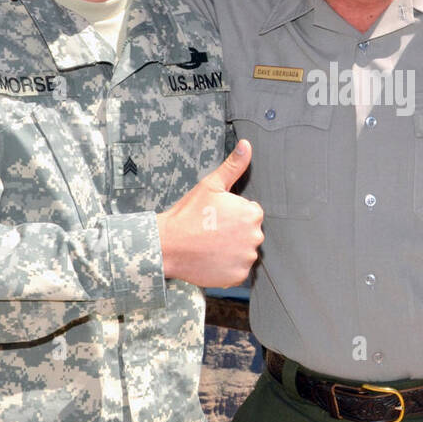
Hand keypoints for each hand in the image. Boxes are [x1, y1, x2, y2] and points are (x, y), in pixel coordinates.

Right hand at [157, 140, 264, 287]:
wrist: (168, 246)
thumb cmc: (188, 214)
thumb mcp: (210, 185)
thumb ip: (233, 165)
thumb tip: (247, 144)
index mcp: (252, 214)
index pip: (250, 214)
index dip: (232, 214)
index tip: (215, 218)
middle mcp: (255, 237)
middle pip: (249, 234)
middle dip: (234, 232)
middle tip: (210, 232)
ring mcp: (246, 259)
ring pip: (243, 252)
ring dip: (231, 250)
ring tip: (209, 245)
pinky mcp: (237, 277)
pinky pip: (237, 271)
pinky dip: (226, 267)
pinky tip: (211, 259)